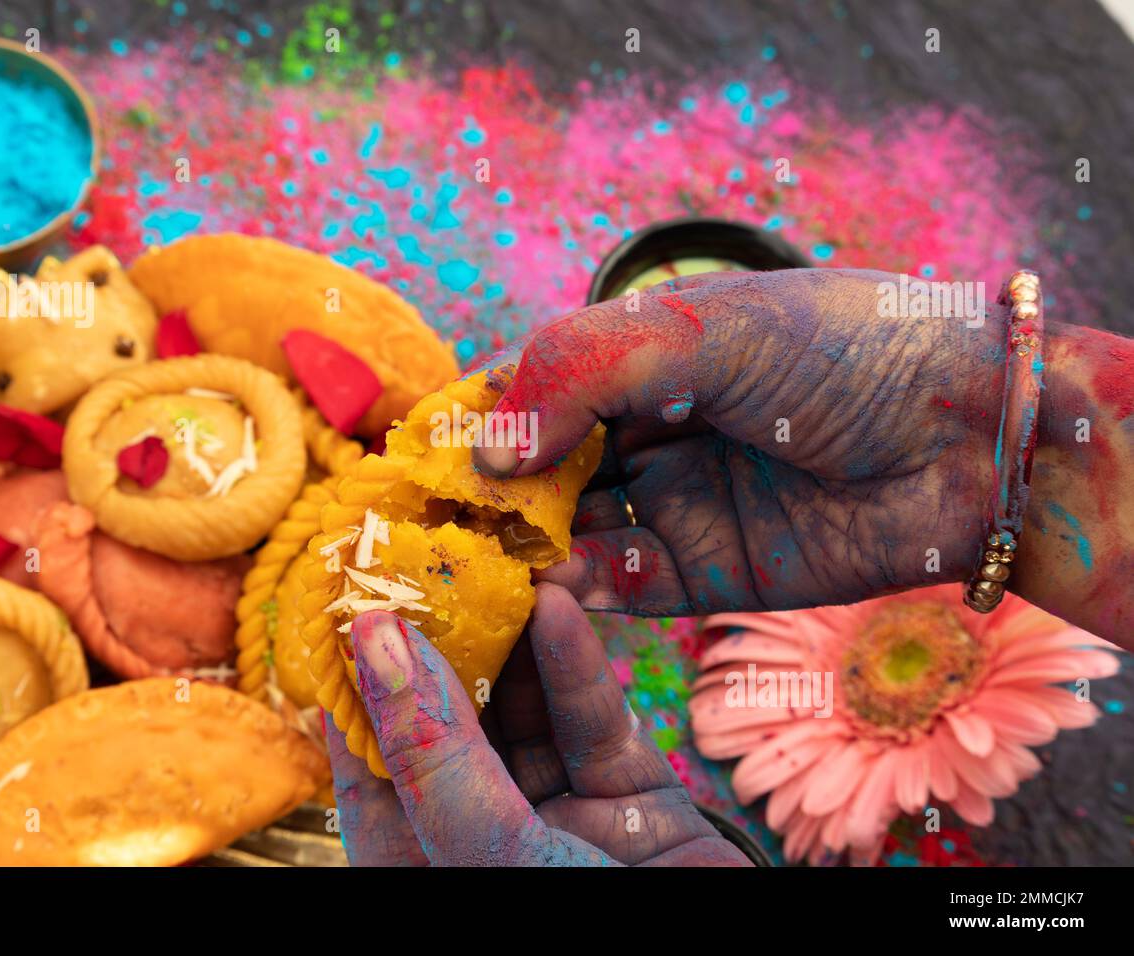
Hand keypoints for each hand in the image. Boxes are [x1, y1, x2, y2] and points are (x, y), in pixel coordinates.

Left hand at [328, 582, 748, 865]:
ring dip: (517, 642)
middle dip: (447, 643)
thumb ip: (434, 748)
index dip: (363, 681)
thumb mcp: (489, 850)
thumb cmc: (584, 940)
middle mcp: (483, 838)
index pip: (371, 762)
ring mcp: (558, 818)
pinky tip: (561, 608)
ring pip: (525, 713)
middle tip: (438, 562)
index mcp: (425, 866)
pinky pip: (594, 724)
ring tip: (508, 569)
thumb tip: (373, 642)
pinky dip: (577, 668)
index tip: (356, 599)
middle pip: (452, 725)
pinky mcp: (631, 800)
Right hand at [473, 268, 1005, 614]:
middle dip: (486, 495)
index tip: (416, 449)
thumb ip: (586, 369)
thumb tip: (490, 449)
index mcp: (644, 360)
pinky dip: (580, 588)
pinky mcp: (707, 576)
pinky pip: (622, 588)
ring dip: (522, 549)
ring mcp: (674, 506)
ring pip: (569, 534)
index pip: (532, 387)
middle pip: (540, 469)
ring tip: (472, 564)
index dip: (476, 415)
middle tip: (428, 523)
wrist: (974, 436)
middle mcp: (649, 434)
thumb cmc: (843, 351)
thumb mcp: (703, 328)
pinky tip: (554, 582)